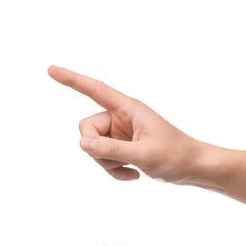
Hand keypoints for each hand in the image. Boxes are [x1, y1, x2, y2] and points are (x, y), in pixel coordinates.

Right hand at [47, 65, 210, 184]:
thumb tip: (82, 144)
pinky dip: (114, 170)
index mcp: (128, 108)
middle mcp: (121, 117)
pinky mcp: (122, 146)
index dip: (72, 80)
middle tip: (120, 160)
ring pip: (93, 147)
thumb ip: (111, 150)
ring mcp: (120, 132)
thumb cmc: (176, 156)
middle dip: (97, 150)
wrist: (194, 168)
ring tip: (132, 169)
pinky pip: (103, 158)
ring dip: (107, 164)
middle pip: (87, 129)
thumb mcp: (143, 154)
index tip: (51, 70)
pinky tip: (133, 175)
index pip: (95, 90)